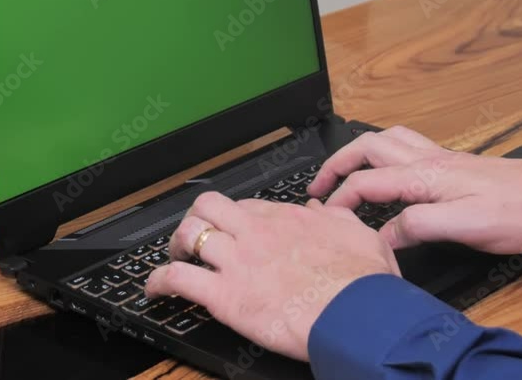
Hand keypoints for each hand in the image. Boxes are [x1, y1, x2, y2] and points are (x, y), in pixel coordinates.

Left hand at [145, 192, 399, 360]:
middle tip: (197, 234)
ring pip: (188, 235)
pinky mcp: (225, 296)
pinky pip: (178, 279)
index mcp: (287, 219)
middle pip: (208, 207)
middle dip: (197, 218)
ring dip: (176, 246)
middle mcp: (256, 233)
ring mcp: (237, 262)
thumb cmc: (365, 283)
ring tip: (175, 256)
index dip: (236, 217)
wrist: (358, 314)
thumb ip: (336, 218)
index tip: (235, 228)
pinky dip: (159, 282)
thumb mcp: (360, 234)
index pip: (247, 206)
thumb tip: (322, 209)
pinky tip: (156, 289)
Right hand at [307, 126, 521, 254]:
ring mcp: (440, 158)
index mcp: (424, 176)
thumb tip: (383, 234)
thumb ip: (418, 226)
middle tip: (318, 187)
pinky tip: (388, 166)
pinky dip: (383, 149)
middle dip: (336, 164)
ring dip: (357, 151)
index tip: (328, 223)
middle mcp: (427, 160)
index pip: (366, 184)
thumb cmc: (520, 212)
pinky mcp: (453, 163)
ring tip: (343, 170)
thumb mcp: (466, 228)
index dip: (340, 202)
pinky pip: (405, 144)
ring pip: (385, 140)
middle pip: (366, 148)